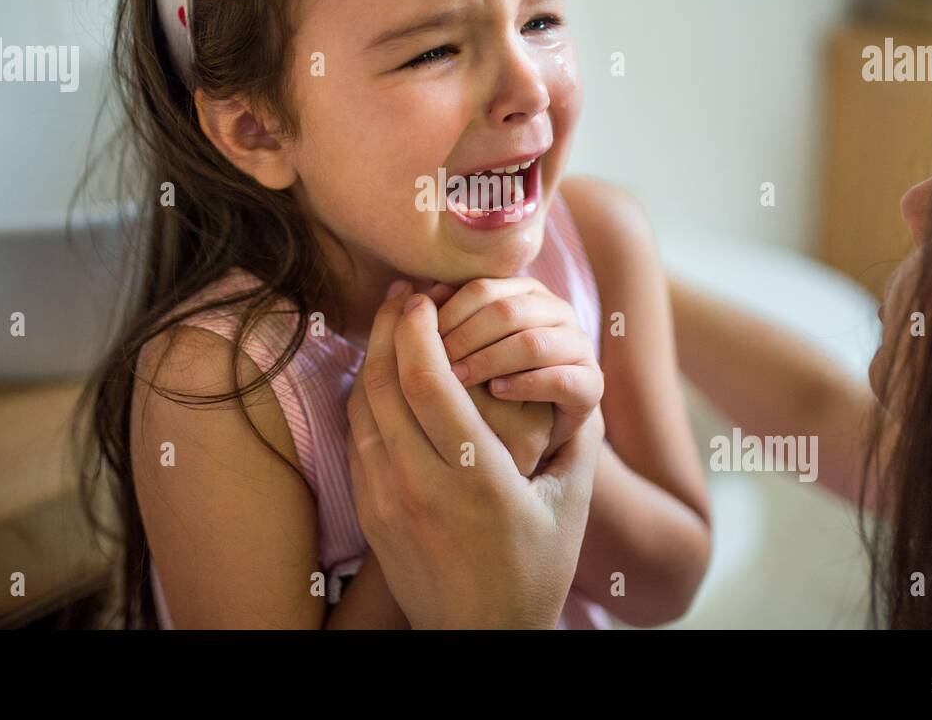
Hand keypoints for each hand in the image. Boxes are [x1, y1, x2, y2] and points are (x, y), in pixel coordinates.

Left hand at [345, 282, 603, 628]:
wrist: (481, 635)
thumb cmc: (536, 568)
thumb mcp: (569, 501)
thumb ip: (573, 434)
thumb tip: (575, 367)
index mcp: (476, 478)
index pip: (429, 382)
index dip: (419, 329)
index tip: (426, 298)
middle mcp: (420, 486)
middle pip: (384, 384)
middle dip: (390, 329)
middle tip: (404, 295)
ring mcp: (386, 501)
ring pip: (362, 408)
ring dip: (372, 359)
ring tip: (392, 326)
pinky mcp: (369, 513)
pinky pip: (356, 438)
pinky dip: (365, 397)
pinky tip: (384, 378)